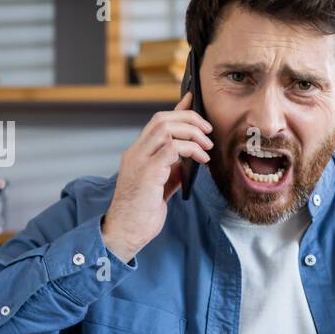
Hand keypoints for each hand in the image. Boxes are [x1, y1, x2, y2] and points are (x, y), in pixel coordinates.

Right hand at [102, 90, 211, 262]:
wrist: (126, 232)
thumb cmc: (141, 213)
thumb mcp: (160, 187)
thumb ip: (171, 171)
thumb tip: (189, 161)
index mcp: (138, 154)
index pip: (157, 122)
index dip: (178, 109)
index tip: (194, 100)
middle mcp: (136, 152)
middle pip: (162, 118)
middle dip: (189, 118)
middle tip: (208, 130)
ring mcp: (140, 160)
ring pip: (166, 127)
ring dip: (192, 132)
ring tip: (207, 147)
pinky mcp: (148, 171)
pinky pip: (172, 148)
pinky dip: (191, 149)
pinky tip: (201, 161)